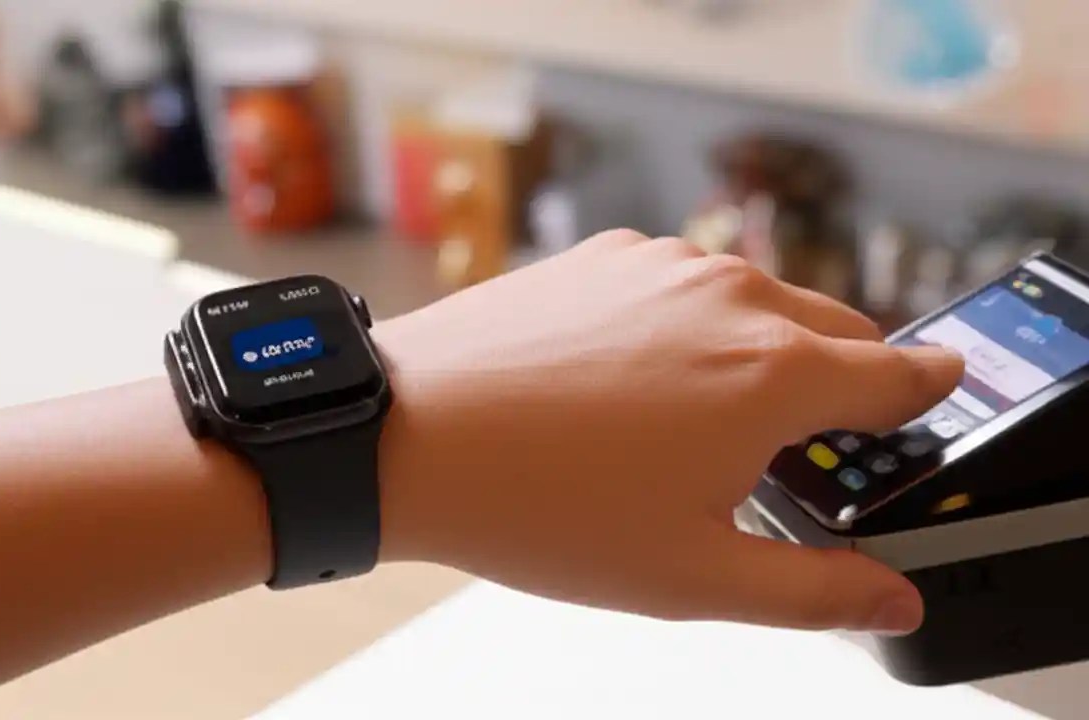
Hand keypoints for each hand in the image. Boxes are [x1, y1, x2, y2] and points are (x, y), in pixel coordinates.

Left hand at [376, 231, 962, 634]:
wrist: (408, 435)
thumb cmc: (537, 504)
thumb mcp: (694, 576)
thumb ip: (816, 592)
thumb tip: (890, 600)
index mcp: (774, 373)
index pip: (902, 374)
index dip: (926, 397)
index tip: (930, 399)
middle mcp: (731, 297)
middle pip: (835, 334)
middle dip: (834, 389)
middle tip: (788, 455)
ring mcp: (663, 265)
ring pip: (755, 305)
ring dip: (752, 356)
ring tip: (687, 431)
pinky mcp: (605, 255)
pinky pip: (681, 287)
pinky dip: (685, 328)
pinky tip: (628, 387)